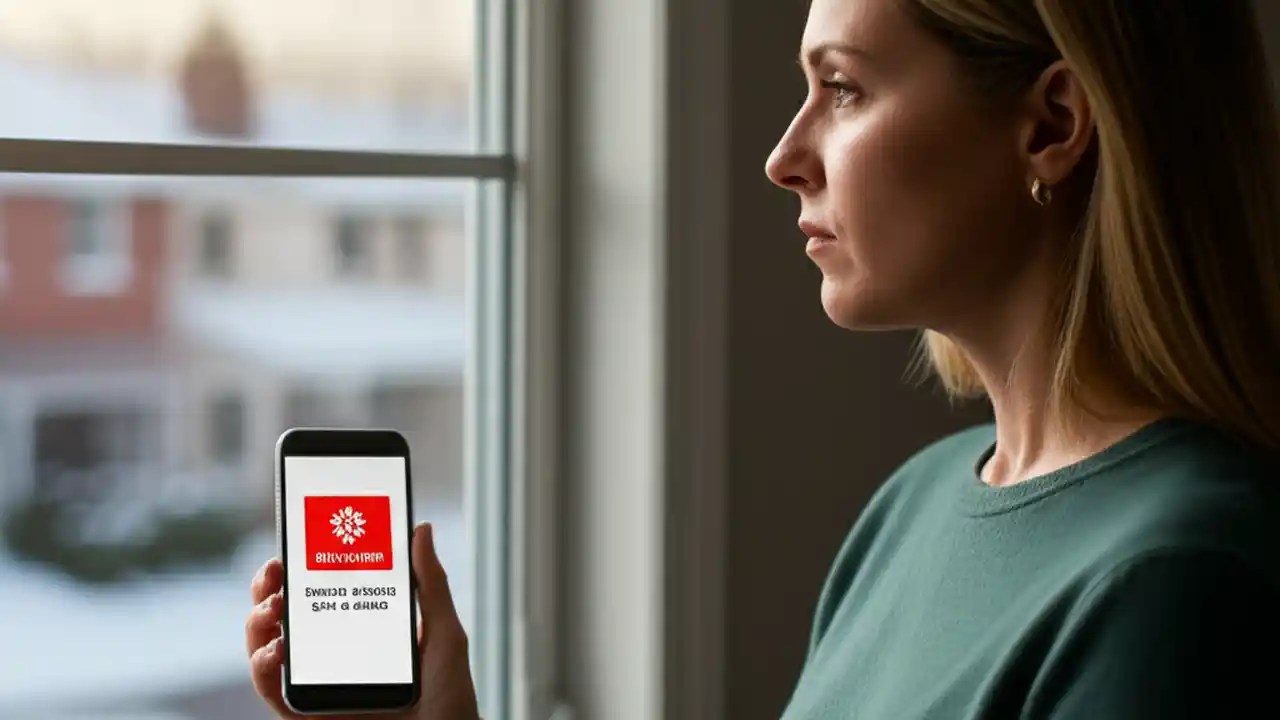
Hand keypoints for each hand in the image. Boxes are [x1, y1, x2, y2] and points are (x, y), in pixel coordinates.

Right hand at [247, 523, 480, 719]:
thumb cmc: (449, 696)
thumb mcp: (445, 633)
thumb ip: (431, 584)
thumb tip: (420, 528)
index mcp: (359, 629)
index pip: (320, 592)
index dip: (300, 566)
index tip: (298, 540)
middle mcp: (331, 654)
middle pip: (283, 614)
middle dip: (268, 587)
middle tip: (276, 569)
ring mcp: (317, 684)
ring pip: (266, 647)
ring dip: (259, 622)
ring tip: (277, 607)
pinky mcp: (306, 716)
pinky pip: (271, 692)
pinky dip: (262, 668)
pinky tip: (278, 649)